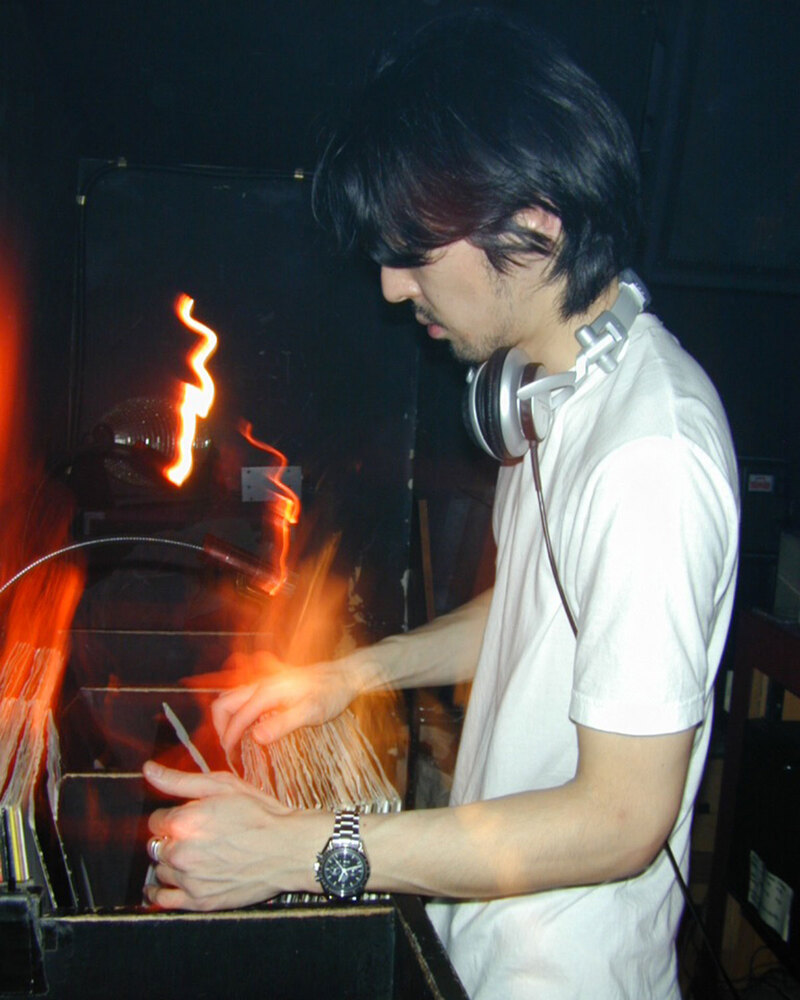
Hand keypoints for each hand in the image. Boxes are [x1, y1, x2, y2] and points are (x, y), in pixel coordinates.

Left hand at [143, 761, 323, 910]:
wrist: (288, 848)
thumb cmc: (260, 814)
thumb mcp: (223, 785)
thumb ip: (180, 781)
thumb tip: (149, 771)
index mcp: (183, 821)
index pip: (156, 821)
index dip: (170, 817)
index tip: (184, 818)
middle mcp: (181, 852)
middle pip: (156, 846)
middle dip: (170, 840)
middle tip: (192, 836)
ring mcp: (189, 879)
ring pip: (160, 870)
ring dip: (170, 863)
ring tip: (190, 857)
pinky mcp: (199, 901)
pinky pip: (165, 900)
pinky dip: (160, 892)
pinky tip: (164, 886)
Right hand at [211, 651, 361, 751]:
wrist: (345, 675)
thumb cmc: (331, 694)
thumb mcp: (311, 712)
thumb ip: (282, 724)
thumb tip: (255, 738)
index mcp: (267, 691)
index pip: (236, 717)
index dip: (229, 740)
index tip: (231, 760)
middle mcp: (261, 683)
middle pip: (224, 703)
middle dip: (221, 728)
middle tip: (231, 750)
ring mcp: (264, 681)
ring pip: (231, 697)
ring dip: (228, 718)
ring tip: (236, 740)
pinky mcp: (270, 682)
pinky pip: (243, 694)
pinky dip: (237, 710)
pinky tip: (249, 724)